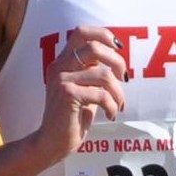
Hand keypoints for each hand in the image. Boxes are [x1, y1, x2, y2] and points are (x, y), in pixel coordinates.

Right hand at [38, 25, 126, 161]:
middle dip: (117, 62)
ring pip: (103, 74)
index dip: (103, 35)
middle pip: (94, 47)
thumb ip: (93, 72)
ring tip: (119, 105)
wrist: (51, 143)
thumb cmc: (71, 118)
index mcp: (62, 62)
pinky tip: (110, 115)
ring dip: (118, 91)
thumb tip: (117, 60)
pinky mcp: (67, 95)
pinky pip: (101, 94)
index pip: (81, 32)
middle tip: (124, 78)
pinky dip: (112, 105)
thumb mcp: (84, 90)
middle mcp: (59, 67)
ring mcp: (61, 80)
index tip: (118, 49)